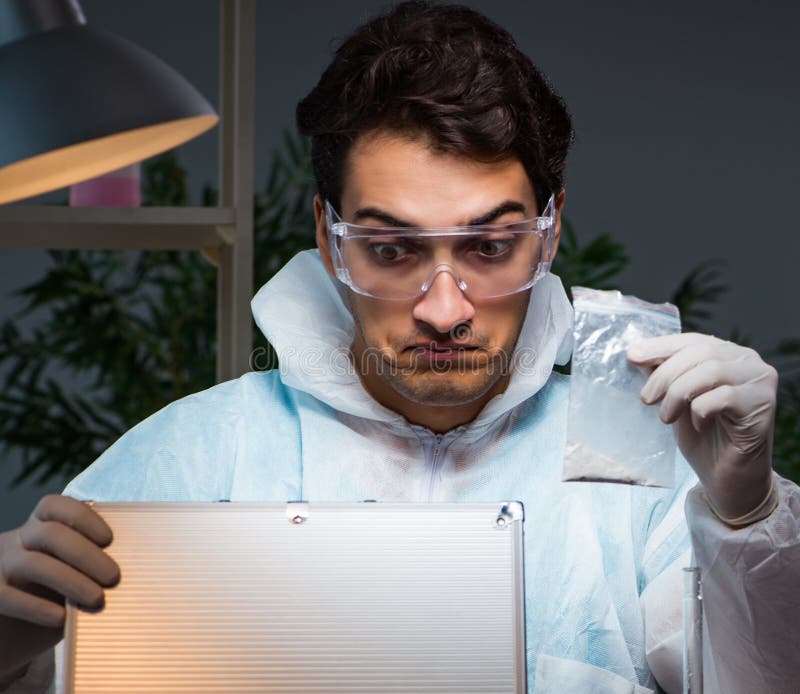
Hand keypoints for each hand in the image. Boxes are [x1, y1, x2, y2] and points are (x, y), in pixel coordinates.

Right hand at [0, 494, 119, 679]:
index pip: (54, 506)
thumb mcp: (71, 574)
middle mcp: (16, 541)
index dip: (82, 517)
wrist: (12, 634)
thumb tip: (130, 570)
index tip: (109, 539)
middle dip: (86, 554)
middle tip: (114, 577)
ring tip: (97, 599)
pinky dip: (37, 607)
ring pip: (34, 564)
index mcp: (38, 528)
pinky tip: (60, 618)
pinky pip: (8, 597)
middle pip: (50, 534)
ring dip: (71, 580)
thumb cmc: (52, 598)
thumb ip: (89, 566)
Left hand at [627, 333, 777, 518]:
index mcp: (729, 354)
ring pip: (710, 371)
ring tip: (666, 417)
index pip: (692, 340)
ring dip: (678, 393)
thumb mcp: (676, 399)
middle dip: (665, 374)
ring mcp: (760, 382)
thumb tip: (636, 353)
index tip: (632, 357)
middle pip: (700, 352)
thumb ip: (664, 374)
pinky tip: (698, 426)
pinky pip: (722, 397)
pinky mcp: (762, 405)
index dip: (661, 346)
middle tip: (646, 398)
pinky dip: (700, 410)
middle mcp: (750, 362)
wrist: (726, 479)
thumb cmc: (703, 438)